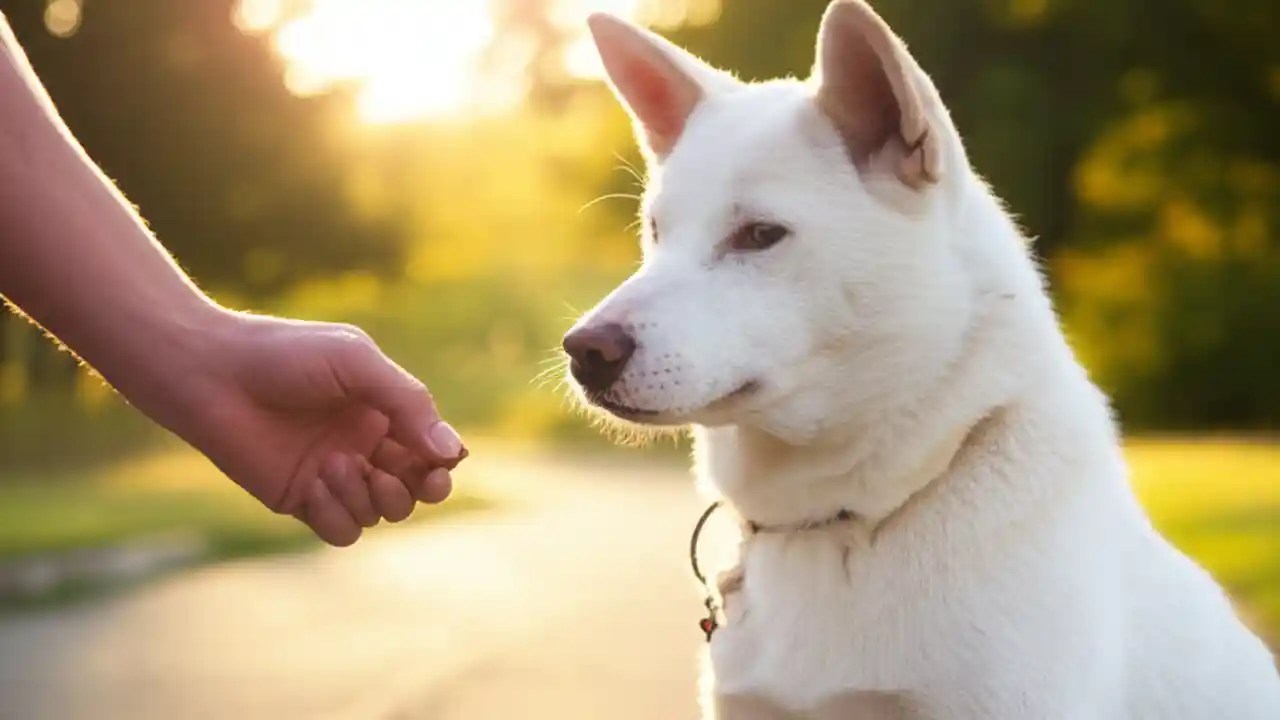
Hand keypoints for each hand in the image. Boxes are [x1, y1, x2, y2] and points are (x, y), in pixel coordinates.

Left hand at [149, 312, 466, 545]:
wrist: (210, 374)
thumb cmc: (284, 356)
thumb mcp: (357, 363)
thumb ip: (408, 403)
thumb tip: (453, 452)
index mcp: (384, 410)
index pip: (433, 450)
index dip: (443, 463)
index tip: (437, 463)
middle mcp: (365, 446)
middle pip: (416, 489)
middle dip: (418, 490)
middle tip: (401, 476)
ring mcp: (334, 476)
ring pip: (382, 513)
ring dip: (369, 496)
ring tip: (332, 464)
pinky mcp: (301, 500)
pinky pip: (342, 530)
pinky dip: (337, 514)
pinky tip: (312, 485)